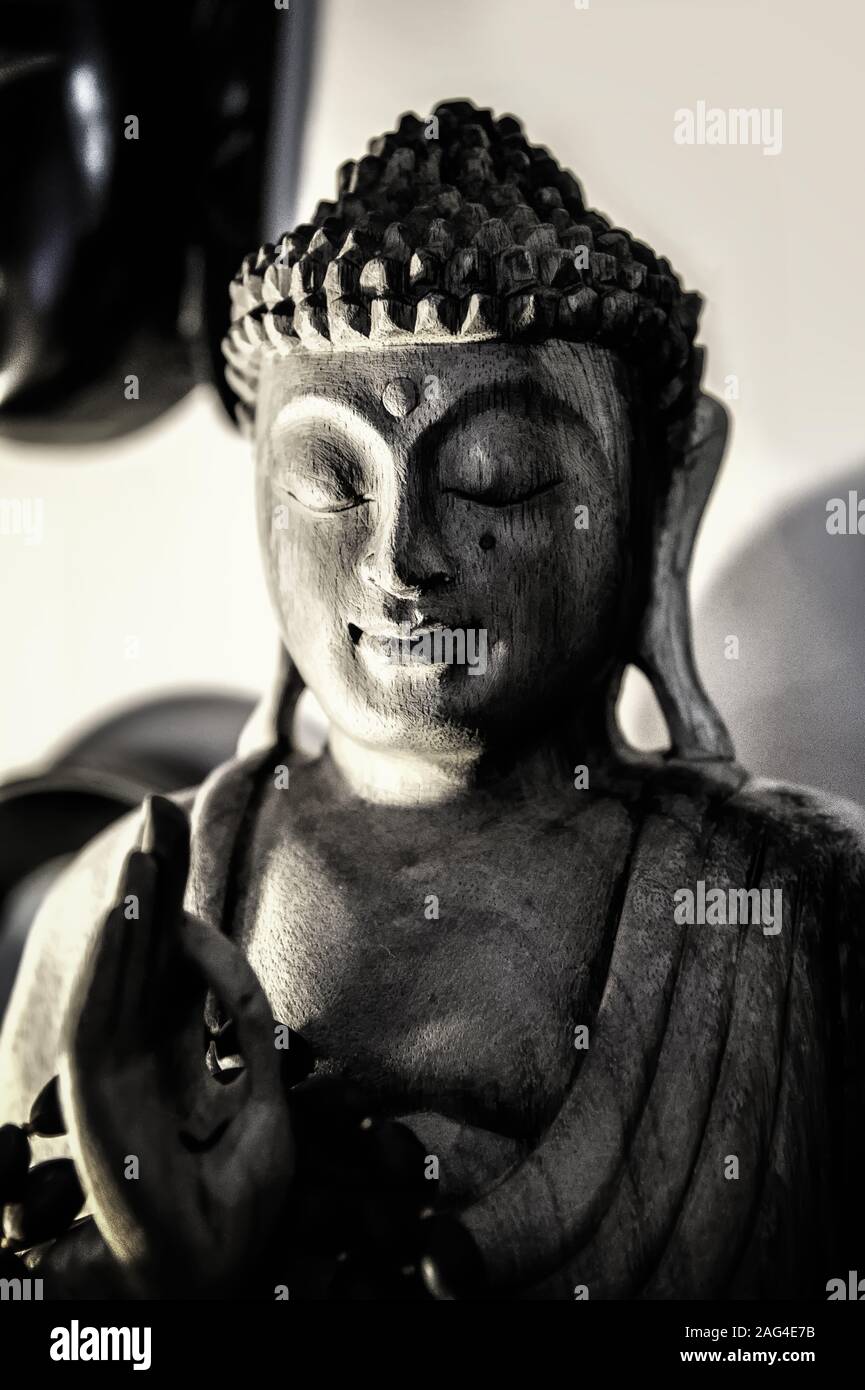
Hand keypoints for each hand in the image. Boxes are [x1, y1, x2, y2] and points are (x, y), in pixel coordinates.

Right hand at [57, 795, 292, 1297]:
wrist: (211, 1280)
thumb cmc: (240, 1208)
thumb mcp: (269, 1106)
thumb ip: (252, 1034)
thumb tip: (235, 971)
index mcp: (176, 1052)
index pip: (174, 962)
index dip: (183, 904)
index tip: (200, 848)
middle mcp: (140, 1051)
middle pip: (144, 950)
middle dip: (152, 881)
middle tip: (160, 808)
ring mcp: (113, 1070)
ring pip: (119, 969)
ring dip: (131, 905)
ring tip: (146, 842)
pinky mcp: (96, 1095)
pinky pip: (104, 1010)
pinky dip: (114, 957)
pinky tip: (133, 907)